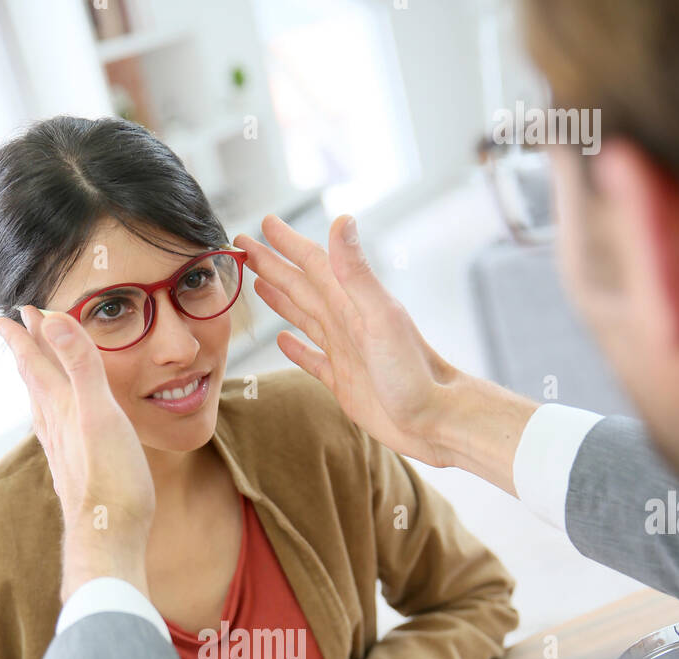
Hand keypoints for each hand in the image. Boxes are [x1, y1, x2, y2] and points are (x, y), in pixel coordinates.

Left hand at [0, 307, 154, 600]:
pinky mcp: (74, 475)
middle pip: (35, 382)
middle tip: (15, 330)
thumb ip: (80, 364)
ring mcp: (62, 454)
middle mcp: (55, 429)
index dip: (28, 335)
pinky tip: (55, 430)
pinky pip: (55, 435)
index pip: (37, 362)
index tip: (17, 312)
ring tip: (31, 372)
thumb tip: (51, 318)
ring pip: (42, 409)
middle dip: (27, 353)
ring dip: (36, 384)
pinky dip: (52, 418)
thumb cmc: (112, 482)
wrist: (109, 539)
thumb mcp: (100, 413)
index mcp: (62, 408)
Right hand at [234, 215, 533, 494]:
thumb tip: (341, 218)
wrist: (435, 419)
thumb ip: (356, 272)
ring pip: (304, 316)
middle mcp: (346, 323)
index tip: (263, 223)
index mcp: (352, 303)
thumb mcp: (381, 317)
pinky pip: (312, 359)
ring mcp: (344, 353)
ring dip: (281, 298)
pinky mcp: (343, 383)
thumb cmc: (413, 372)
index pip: (313, 264)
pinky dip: (295, 348)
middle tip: (243, 245)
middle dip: (273, 264)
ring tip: (257, 281)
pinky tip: (282, 340)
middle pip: (302, 286)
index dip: (288, 244)